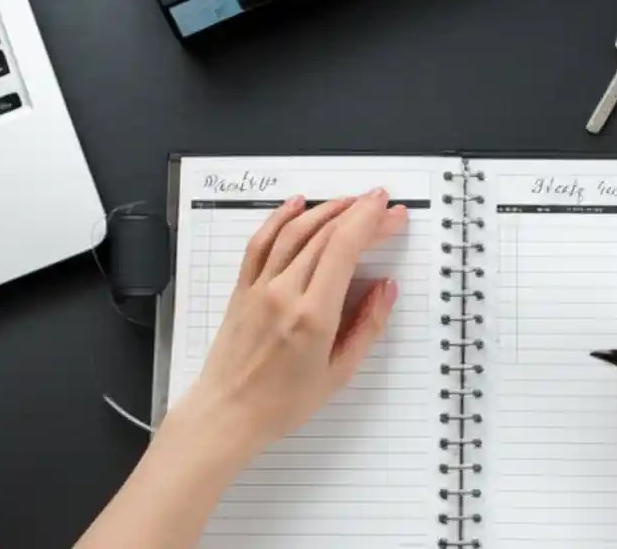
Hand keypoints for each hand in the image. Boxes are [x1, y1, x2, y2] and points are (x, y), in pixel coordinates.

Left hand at [180, 189, 407, 455]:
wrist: (227, 414)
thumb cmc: (282, 403)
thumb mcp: (338, 373)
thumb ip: (367, 326)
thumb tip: (386, 288)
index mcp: (313, 316)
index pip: (345, 249)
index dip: (370, 222)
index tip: (390, 211)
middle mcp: (284, 294)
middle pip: (326, 235)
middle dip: (359, 214)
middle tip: (383, 206)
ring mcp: (260, 288)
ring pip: (294, 231)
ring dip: (325, 209)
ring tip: (350, 201)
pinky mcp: (242, 289)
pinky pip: (261, 242)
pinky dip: (280, 218)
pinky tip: (297, 204)